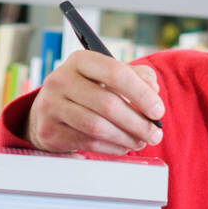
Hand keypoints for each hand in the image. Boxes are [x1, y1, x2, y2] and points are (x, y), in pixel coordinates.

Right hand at [25, 50, 164, 154]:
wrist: (50, 110)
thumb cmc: (89, 91)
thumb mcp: (110, 76)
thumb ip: (137, 77)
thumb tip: (153, 90)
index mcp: (80, 61)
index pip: (116, 73)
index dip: (142, 94)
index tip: (158, 111)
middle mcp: (61, 80)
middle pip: (108, 104)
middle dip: (138, 123)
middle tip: (155, 134)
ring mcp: (51, 106)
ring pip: (97, 127)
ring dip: (126, 138)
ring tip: (141, 141)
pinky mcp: (49, 131)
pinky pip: (88, 143)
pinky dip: (112, 147)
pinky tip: (123, 146)